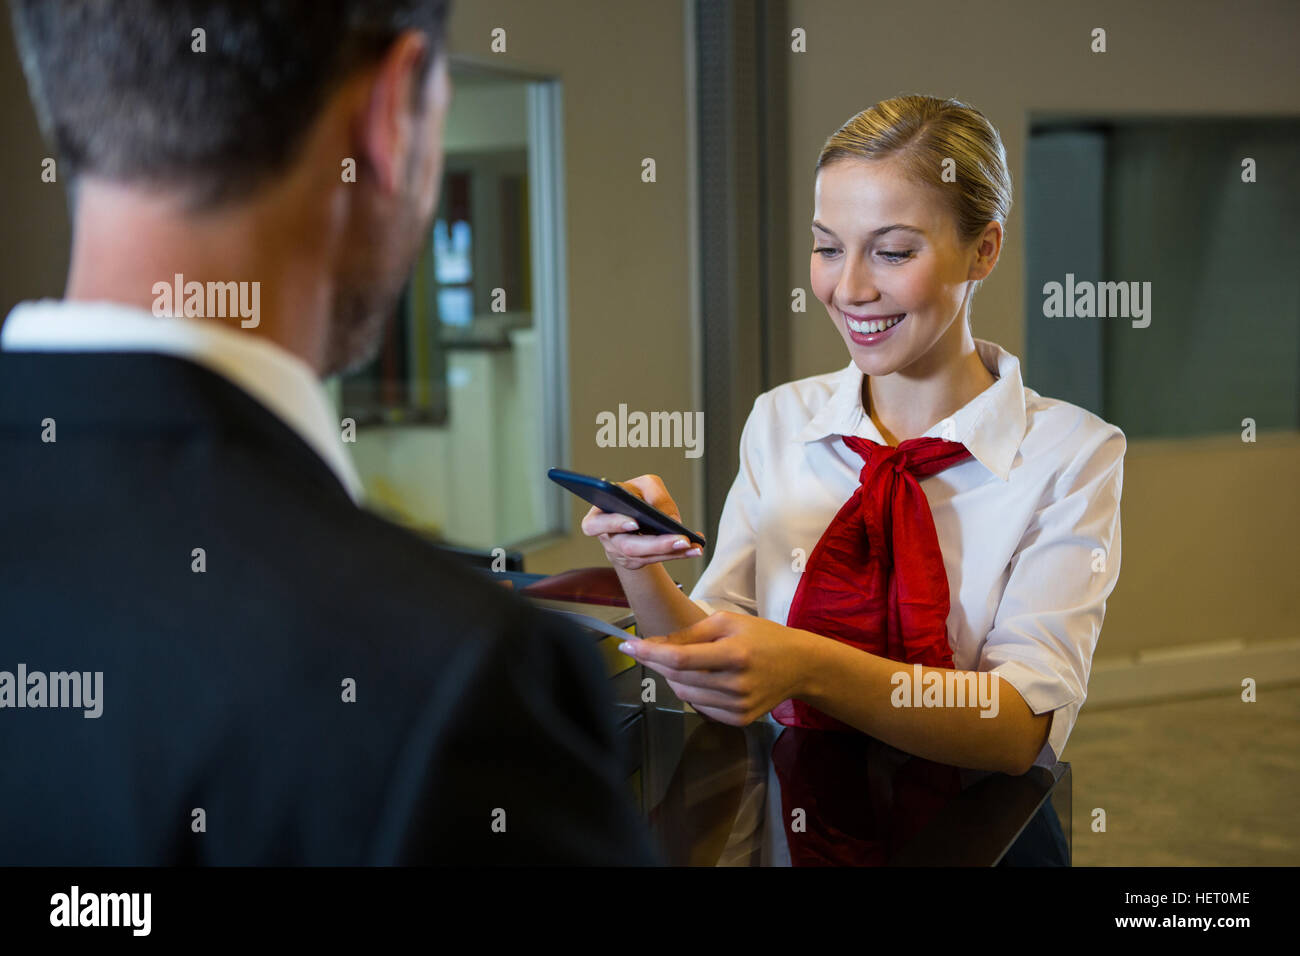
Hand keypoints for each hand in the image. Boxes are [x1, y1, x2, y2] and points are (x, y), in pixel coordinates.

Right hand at [580, 473, 702, 570]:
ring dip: (673, 551)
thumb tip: (670, 520)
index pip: (595, 524)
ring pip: (646, 557)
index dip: (613, 524)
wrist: (633, 515)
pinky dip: (677, 554)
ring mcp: (621, 554)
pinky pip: (657, 560)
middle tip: (682, 539)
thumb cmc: (635, 496)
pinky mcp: (636, 562)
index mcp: (598, 516)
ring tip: (695, 545)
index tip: (635, 523)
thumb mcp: (644, 486)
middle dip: (658, 544)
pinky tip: (694, 549)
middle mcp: (607, 538)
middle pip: (629, 547)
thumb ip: (655, 494)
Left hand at [619, 611, 817, 725]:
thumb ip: (691, 633)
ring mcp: (739, 706)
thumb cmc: (762, 637)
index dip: (649, 654)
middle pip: (678, 679)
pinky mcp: (740, 720)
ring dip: (674, 679)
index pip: (680, 659)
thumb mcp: (728, 621)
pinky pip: (700, 708)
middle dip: (658, 663)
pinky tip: (705, 679)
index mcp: (734, 653)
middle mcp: (736, 684)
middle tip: (653, 650)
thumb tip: (655, 644)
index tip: (626, 646)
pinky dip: (693, 693)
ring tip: (686, 663)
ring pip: (685, 695)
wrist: (800, 665)